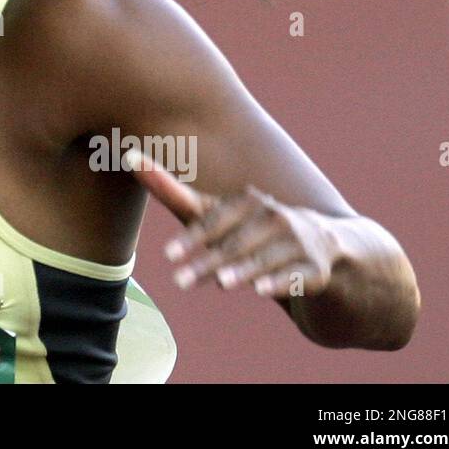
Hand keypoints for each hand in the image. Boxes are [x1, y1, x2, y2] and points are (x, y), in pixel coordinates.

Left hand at [123, 147, 342, 299]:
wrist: (320, 247)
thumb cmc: (247, 228)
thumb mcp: (212, 213)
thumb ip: (173, 191)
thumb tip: (128, 156)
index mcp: (247, 201)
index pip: (214, 219)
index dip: (191, 237)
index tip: (167, 255)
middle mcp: (273, 216)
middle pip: (235, 242)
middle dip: (208, 261)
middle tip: (179, 281)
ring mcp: (297, 241)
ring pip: (264, 259)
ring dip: (243, 270)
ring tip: (221, 283)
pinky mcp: (315, 267)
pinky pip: (298, 276)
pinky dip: (282, 282)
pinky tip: (264, 292)